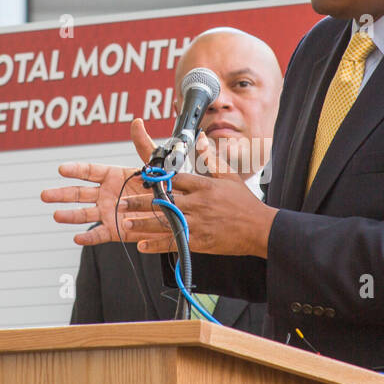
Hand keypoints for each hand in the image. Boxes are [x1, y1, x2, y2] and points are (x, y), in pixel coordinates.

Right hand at [40, 118, 161, 245]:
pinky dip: (88, 238)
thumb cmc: (161, 185)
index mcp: (112, 176)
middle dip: (62, 194)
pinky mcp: (115, 230)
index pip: (89, 171)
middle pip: (79, 193)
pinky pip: (99, 234)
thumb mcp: (153, 164)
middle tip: (45, 195)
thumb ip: (143, 145)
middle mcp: (106, 194)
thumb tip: (137, 122)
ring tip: (56, 215)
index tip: (61, 169)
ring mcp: (108, 212)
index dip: (75, 170)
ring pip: (84, 214)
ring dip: (69, 215)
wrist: (172, 210)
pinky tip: (77, 238)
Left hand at [121, 170, 276, 257]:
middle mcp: (197, 203)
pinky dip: (156, 245)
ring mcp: (197, 223)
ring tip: (126, 222)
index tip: (142, 180)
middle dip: (141, 202)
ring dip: (143, 223)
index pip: (174, 180)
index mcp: (203, 185)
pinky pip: (173, 242)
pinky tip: (142, 245)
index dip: (156, 180)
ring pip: (164, 222)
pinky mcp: (199, 241)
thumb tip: (200, 138)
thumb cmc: (245, 203)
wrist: (260, 229)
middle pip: (163, 201)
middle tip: (123, 203)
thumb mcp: (229, 175)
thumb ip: (211, 157)